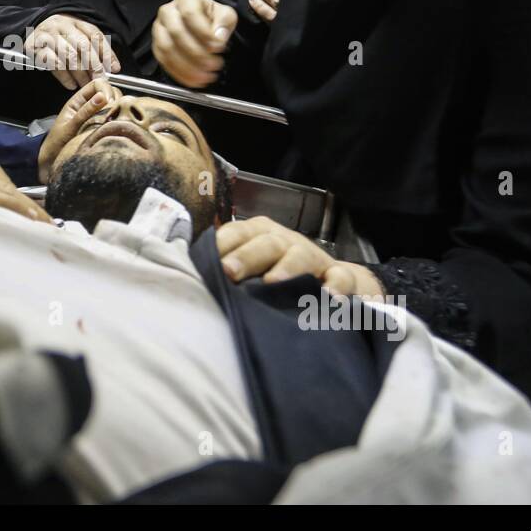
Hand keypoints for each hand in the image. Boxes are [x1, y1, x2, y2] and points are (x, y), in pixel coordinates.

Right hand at [26, 14, 120, 89]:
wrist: (34, 28)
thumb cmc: (61, 36)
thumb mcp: (78, 35)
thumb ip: (96, 48)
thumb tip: (114, 68)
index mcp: (75, 21)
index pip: (95, 35)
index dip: (107, 53)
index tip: (114, 69)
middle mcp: (62, 25)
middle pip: (83, 45)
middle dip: (94, 66)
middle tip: (101, 80)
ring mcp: (48, 35)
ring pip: (69, 56)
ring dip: (80, 74)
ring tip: (86, 85)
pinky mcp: (35, 47)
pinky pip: (52, 63)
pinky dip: (64, 76)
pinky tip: (71, 84)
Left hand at [37, 78, 121, 182]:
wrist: (53, 162)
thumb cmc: (56, 144)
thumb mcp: (69, 127)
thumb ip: (85, 112)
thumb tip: (102, 97)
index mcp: (78, 101)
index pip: (98, 84)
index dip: (105, 89)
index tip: (108, 101)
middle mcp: (90, 107)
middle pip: (110, 92)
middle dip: (114, 99)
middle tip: (113, 112)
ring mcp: (98, 117)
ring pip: (115, 105)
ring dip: (118, 109)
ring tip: (113, 121)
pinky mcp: (104, 127)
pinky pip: (116, 119)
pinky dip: (119, 120)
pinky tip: (115, 127)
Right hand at [151, 0, 236, 88]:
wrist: (202, 24)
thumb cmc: (213, 18)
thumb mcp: (225, 16)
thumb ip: (224, 24)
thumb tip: (218, 38)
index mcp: (186, 0)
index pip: (190, 15)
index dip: (204, 33)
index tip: (219, 47)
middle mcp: (167, 12)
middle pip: (176, 33)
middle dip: (197, 53)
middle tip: (214, 65)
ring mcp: (159, 29)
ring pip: (167, 49)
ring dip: (187, 67)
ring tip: (206, 77)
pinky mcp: (156, 46)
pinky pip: (163, 61)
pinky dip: (179, 74)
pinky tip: (194, 81)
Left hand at [216, 216, 383, 296]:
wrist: (330, 283)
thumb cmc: (277, 274)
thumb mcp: (251, 268)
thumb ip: (224, 270)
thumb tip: (190, 279)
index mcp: (258, 235)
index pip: (237, 232)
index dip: (222, 244)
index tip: (207, 261)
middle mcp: (284, 241)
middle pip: (265, 243)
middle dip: (246, 256)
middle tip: (229, 272)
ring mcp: (312, 257)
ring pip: (300, 255)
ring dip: (286, 268)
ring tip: (272, 283)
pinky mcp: (338, 276)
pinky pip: (340, 278)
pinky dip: (336, 287)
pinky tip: (328, 298)